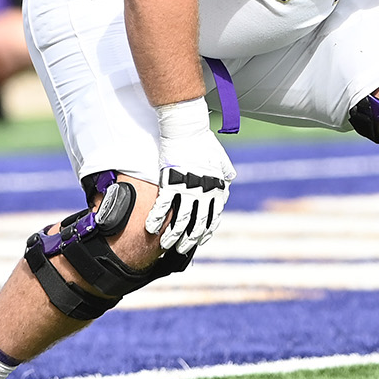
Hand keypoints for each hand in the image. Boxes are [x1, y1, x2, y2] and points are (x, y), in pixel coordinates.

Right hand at [146, 98, 233, 254]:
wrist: (188, 129)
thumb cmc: (205, 143)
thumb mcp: (222, 161)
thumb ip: (226, 175)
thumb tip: (228, 184)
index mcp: (217, 189)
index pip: (213, 218)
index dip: (205, 233)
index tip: (198, 241)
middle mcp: (205, 192)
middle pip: (197, 224)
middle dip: (189, 240)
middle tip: (180, 249)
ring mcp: (188, 188)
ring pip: (181, 220)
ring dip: (173, 235)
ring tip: (166, 244)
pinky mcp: (171, 182)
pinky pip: (164, 206)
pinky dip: (157, 219)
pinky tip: (151, 228)